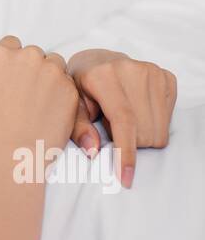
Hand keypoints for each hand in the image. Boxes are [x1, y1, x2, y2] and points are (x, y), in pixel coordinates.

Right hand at [0, 35, 79, 159]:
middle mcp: (27, 57)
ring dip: (50, 78)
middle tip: (26, 94)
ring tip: (41, 103)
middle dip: (32, 69)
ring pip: (55, 65)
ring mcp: (52, 72)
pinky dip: (63, 96)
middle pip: (34, 54)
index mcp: (0, 55)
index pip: (10, 44)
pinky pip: (68, 85)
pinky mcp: (70, 90)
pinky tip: (52, 113)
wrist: (11, 155)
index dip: (12, 62)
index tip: (12, 76)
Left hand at [66, 49, 177, 186]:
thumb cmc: (80, 86)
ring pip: (158, 129)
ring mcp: (151, 72)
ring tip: (123, 118)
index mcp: (103, 76)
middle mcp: (130, 70)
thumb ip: (78, 127)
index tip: (125, 177)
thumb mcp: (70, 104)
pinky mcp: (165, 77)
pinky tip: (137, 110)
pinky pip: (168, 119)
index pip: (123, 121)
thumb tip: (92, 151)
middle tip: (111, 126)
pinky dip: (154, 123)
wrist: (96, 61)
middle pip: (143, 132)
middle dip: (129, 142)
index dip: (125, 152)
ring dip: (142, 135)